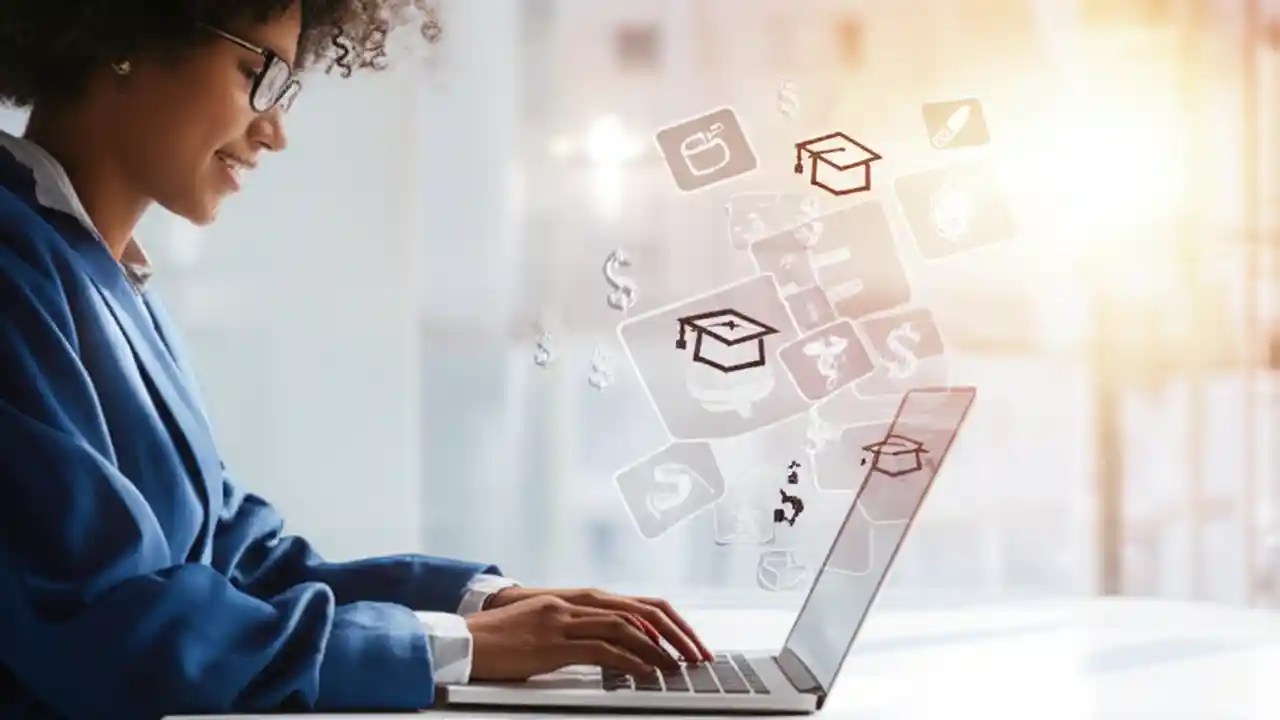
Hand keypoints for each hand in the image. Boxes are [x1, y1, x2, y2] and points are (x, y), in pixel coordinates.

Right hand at [465, 594, 680, 680]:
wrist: (462, 639)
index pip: (636, 604)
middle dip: (674, 632)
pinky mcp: (552, 643)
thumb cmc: (500, 640)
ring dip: (657, 647)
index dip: (668, 621)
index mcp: (576, 600)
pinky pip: (601, 649)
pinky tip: (645, 673)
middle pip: (640, 611)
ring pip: (625, 627)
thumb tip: (612, 651)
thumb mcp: (545, 629)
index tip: (688, 641)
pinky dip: (629, 660)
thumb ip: (577, 634)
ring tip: (676, 666)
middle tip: (697, 653)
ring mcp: (563, 621)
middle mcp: (574, 604)